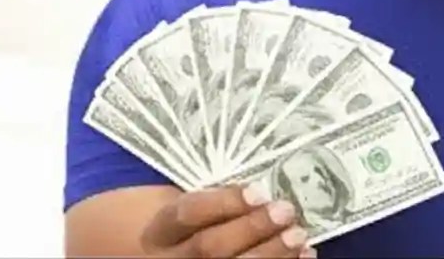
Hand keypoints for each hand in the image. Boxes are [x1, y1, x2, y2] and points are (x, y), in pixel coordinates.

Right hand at [140, 184, 313, 257]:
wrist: (140, 257)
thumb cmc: (165, 229)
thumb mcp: (167, 206)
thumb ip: (202, 201)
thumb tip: (254, 193)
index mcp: (158, 231)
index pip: (188, 215)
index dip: (224, 203)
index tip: (258, 191)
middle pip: (211, 248)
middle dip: (252, 229)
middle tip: (285, 211)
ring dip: (271, 254)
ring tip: (298, 235)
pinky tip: (303, 257)